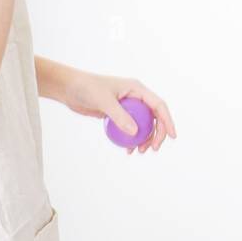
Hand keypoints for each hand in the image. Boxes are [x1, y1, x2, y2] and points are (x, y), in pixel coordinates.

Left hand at [61, 68, 177, 153]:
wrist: (70, 88)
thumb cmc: (87, 88)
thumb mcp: (103, 101)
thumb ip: (119, 116)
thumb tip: (135, 133)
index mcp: (137, 89)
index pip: (158, 105)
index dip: (168, 121)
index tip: (172, 136)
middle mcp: (135, 97)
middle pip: (154, 117)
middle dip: (157, 134)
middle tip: (152, 149)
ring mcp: (127, 106)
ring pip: (143, 125)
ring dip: (144, 139)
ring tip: (139, 152)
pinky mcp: (118, 114)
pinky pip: (130, 128)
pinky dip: (131, 139)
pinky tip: (127, 150)